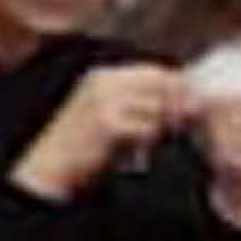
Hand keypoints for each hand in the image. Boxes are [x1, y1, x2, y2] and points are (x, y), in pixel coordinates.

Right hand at [16, 63, 196, 197]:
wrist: (48, 169)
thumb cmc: (82, 147)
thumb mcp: (110, 117)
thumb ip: (139, 104)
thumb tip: (184, 102)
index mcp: (102, 77)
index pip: (155, 71)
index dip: (178, 87)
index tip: (192, 105)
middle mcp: (103, 82)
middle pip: (161, 84)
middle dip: (178, 103)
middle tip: (185, 122)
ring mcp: (103, 100)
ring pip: (157, 106)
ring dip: (164, 125)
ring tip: (151, 140)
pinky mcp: (106, 123)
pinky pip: (147, 128)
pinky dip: (150, 140)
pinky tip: (139, 150)